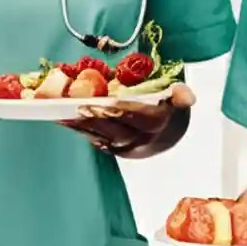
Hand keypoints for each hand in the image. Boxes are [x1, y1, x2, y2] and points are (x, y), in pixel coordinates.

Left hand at [58, 83, 194, 155]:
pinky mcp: (116, 149)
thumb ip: (181, 95)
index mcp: (156, 124)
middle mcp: (141, 140)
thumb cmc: (169, 109)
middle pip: (115, 129)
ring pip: (102, 136)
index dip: (119, 111)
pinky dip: (80, 130)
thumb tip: (185, 96)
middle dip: (95, 119)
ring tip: (61, 114)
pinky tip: (64, 120)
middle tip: (76, 108)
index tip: (104, 104)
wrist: (171, 134)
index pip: (136, 117)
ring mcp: (127, 147)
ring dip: (81, 126)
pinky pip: (96, 139)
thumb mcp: (178, 99)